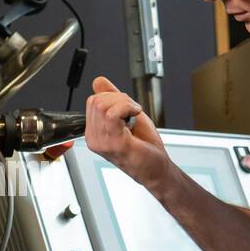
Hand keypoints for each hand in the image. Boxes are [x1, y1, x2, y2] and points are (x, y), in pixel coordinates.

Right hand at [84, 76, 171, 190]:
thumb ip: (112, 97)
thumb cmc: (145, 149)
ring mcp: (102, 142)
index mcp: (94, 133)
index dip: (112, 97)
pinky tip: (136, 116)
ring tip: (134, 115)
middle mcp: (94, 139)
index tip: (127, 108)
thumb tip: (98, 81)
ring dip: (125, 103)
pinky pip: (113, 113)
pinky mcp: (115, 143)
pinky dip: (128, 108)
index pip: (92, 102)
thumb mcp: (127, 115)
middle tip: (132, 111)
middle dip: (119, 98)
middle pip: (96, 101)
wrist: (157, 169)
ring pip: (103, 105)